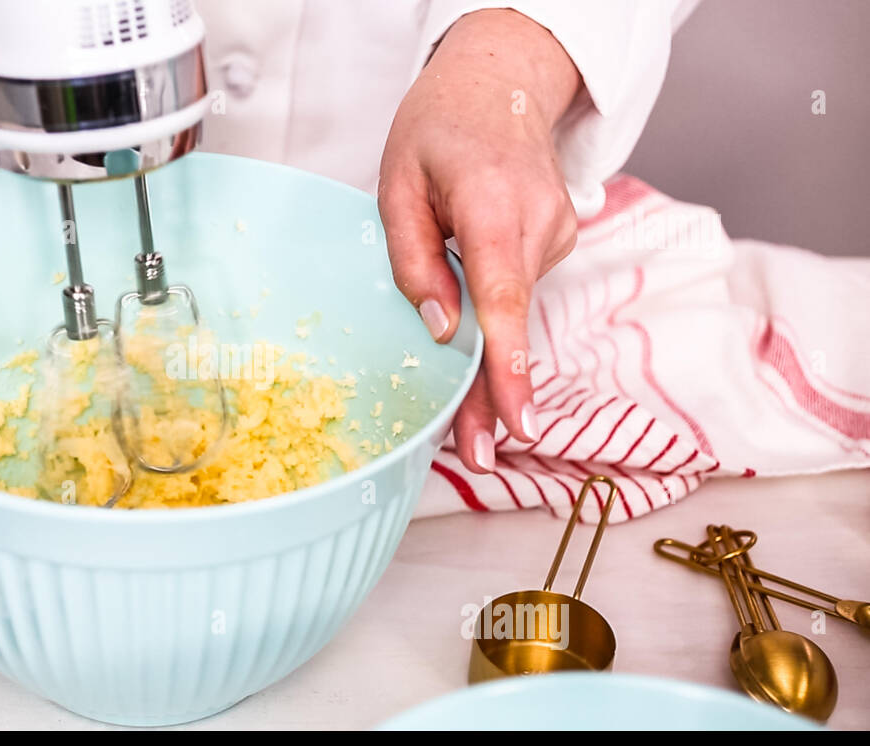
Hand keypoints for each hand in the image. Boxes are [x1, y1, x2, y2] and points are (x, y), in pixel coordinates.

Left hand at [379, 9, 580, 472]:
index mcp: (493, 205)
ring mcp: (558, 230)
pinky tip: (474, 298)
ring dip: (492, 357)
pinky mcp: (559, 238)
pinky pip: (519, 286)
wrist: (502, 78)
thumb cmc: (440, 125)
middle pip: (513, 321)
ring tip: (466, 408)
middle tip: (479, 454)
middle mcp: (540, 222)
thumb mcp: (397, 183)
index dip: (510, 366)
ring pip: (517, 308)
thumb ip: (413, 259)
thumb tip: (440, 330)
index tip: (516, 420)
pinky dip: (498, 311)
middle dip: (497, 394)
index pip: (504, 299)